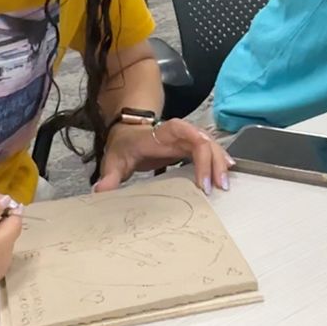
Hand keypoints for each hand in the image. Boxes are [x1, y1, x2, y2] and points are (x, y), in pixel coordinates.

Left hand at [94, 119, 233, 196]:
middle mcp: (180, 133)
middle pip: (205, 141)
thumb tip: (100, 193)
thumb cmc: (124, 146)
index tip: (201, 183)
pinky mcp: (191, 146)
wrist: (127, 134)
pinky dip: (219, 161)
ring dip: (220, 163)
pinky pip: (210, 150)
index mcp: (163, 133)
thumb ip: (109, 177)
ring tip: (224, 185)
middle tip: (218, 188)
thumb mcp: (114, 160)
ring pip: (211, 145)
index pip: (188, 134)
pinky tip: (226, 174)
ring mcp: (187, 138)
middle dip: (215, 164)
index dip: (200, 155)